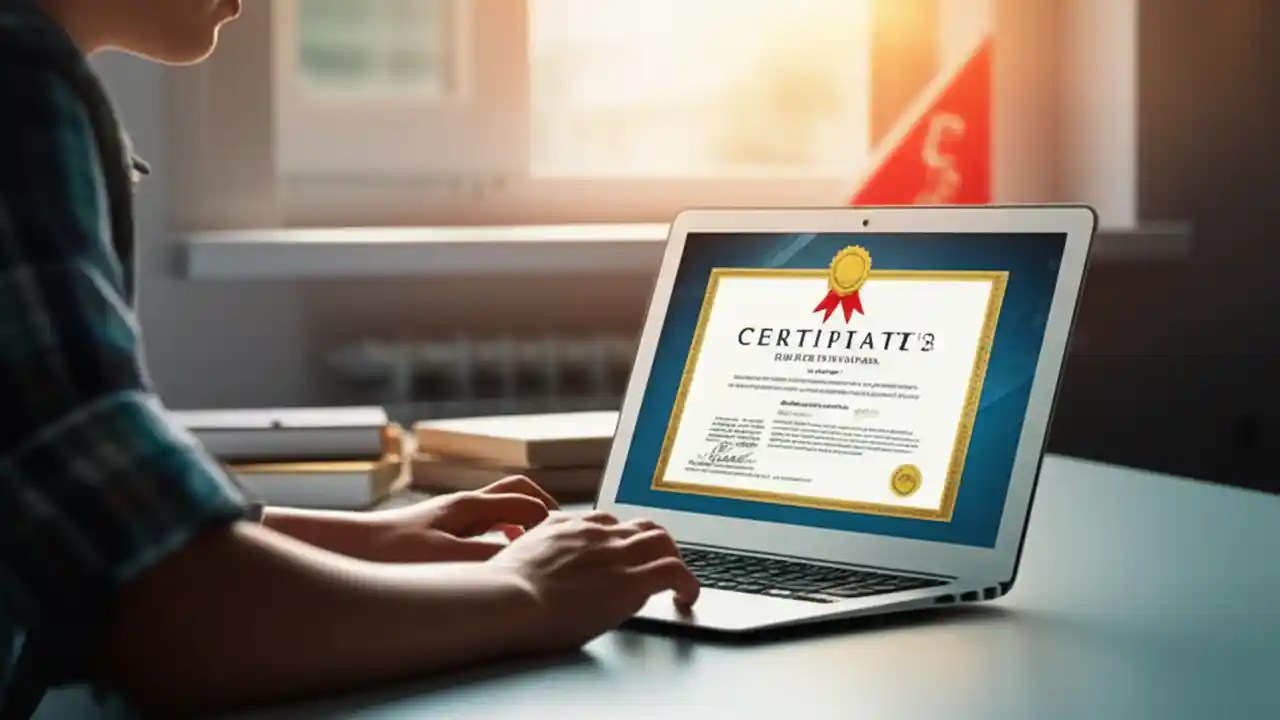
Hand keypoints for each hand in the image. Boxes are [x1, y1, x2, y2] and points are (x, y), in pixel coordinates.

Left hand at [363, 476, 559, 561]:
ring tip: (540, 547)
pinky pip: (487, 523)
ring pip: (503, 507)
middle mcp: (464, 503)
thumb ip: (489, 558)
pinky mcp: (442, 528)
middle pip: (519, 492)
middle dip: (546, 509)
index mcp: (470, 506)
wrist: (348, 548)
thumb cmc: (391, 552)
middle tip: (564, 534)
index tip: (567, 545)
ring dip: (525, 521)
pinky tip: (503, 555)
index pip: (528, 504)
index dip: (552, 523)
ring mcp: (453, 514)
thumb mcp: (445, 559)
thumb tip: (526, 560)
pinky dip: (505, 533)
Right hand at [490, 511, 699, 652]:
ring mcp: (616, 553)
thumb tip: (533, 561)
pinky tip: (688, 597)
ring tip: (678, 581)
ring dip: (672, 559)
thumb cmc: (500, 591)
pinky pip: (675, 572)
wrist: (506, 599)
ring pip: (662, 541)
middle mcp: (595, 532)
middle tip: (658, 564)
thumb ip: (533, 554)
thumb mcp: (514, 560)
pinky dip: (688, 583)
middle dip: (652, 544)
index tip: (620, 555)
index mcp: (566, 526)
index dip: (619, 540)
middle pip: (639, 526)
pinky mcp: (632, 579)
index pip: (604, 523)